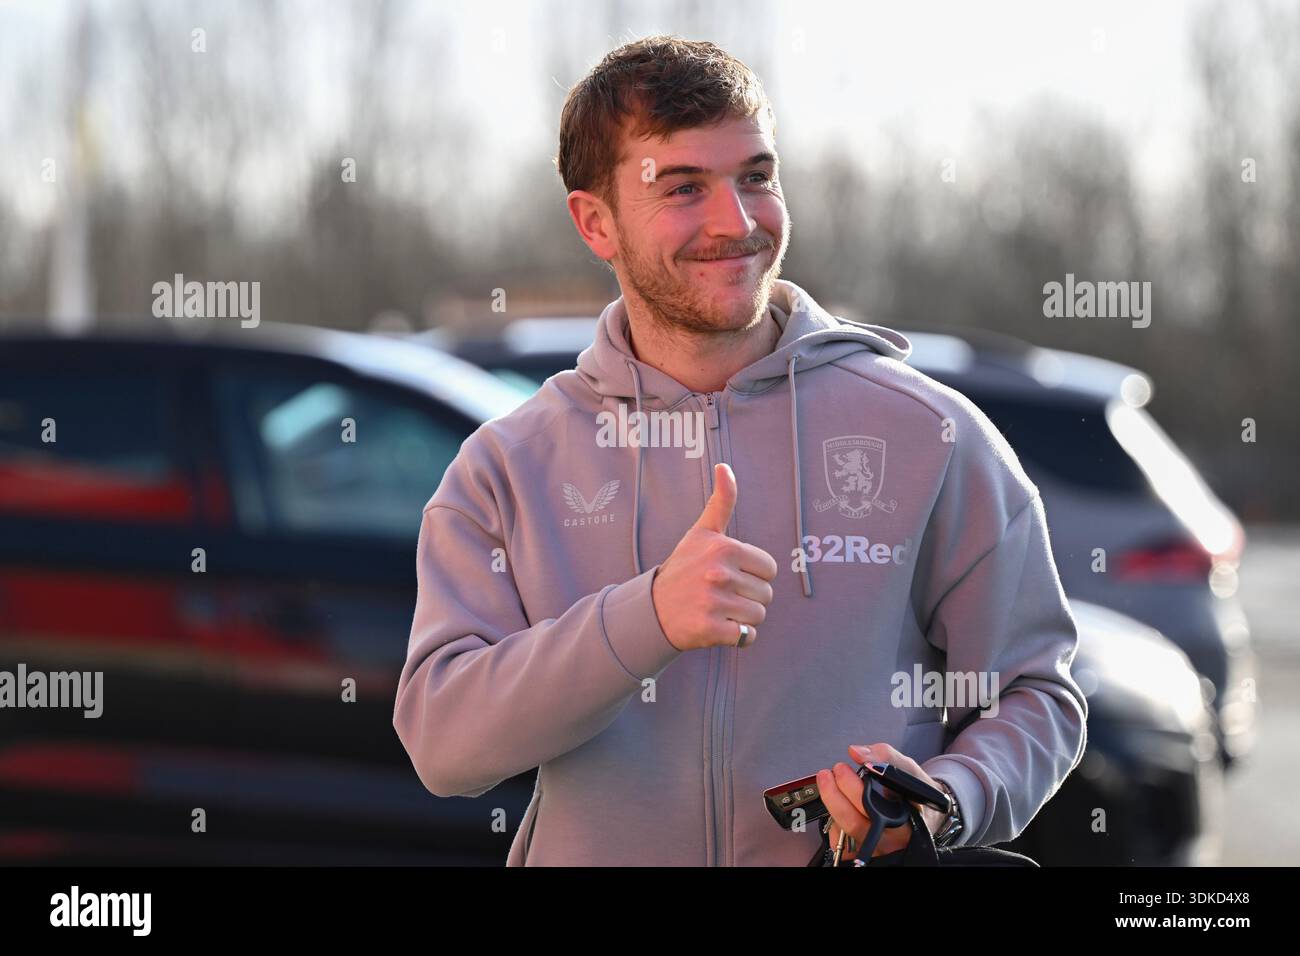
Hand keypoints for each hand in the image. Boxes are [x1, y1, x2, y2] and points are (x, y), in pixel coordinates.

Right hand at [651, 463, 778, 651]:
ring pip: (758, 616)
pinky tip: (720, 629)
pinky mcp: (710, 629)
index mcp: (724, 548)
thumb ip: (721, 500)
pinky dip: (739, 638)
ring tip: (720, 610)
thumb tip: (724, 466)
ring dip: (744, 618)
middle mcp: (718, 574)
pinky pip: (746, 637)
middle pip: (766, 594)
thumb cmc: (685, 567)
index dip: (754, 574)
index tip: (731, 574)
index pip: (769, 569)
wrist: (653, 609)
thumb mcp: (702, 532)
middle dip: (749, 597)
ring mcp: (714, 603)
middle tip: (722, 594)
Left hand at [819, 743, 947, 861]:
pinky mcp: (861, 853)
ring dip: (832, 806)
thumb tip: (856, 752)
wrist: (926, 815)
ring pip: (843, 832)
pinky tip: (841, 804)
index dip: (852, 787)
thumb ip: (885, 756)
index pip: (874, 807)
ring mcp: (875, 850)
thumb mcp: (910, 770)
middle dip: (833, 795)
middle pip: (852, 822)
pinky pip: (840, 840)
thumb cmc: (917, 793)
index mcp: (905, 821)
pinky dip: (834, 820)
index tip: (843, 768)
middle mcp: (890, 840)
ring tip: (832, 784)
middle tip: (828, 773)